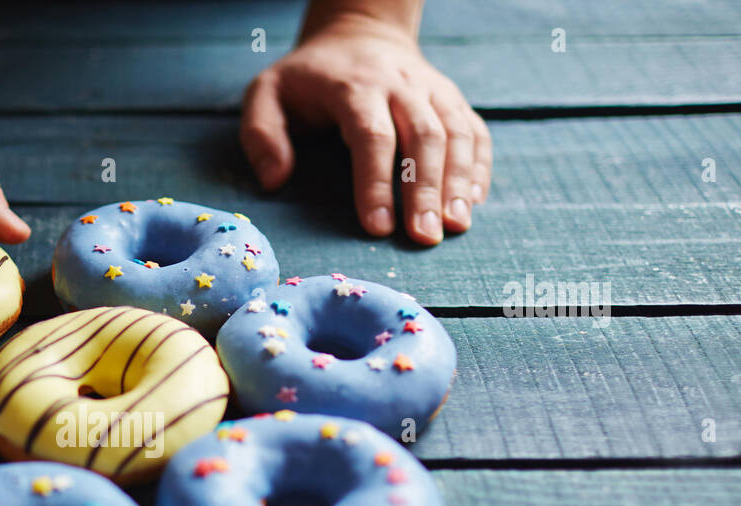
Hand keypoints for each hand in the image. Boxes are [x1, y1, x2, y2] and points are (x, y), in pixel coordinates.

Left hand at [240, 6, 491, 244]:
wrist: (358, 33)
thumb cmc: (307, 78)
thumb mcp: (266, 93)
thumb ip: (261, 134)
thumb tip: (274, 180)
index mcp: (354, 86)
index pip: (372, 136)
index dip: (376, 183)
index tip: (378, 227)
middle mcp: (401, 85)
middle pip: (423, 136)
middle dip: (426, 190)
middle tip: (424, 237)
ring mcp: (432, 90)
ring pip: (457, 133)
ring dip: (458, 182)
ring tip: (455, 226)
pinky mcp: (452, 100)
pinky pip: (475, 131)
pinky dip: (478, 166)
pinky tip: (474, 202)